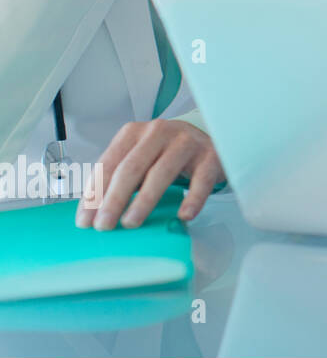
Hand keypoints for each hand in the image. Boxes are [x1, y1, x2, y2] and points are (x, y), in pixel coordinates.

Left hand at [76, 118, 225, 229]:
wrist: (207, 137)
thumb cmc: (166, 153)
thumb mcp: (139, 156)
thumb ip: (121, 177)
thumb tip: (96, 212)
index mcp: (134, 132)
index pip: (109, 163)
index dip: (95, 193)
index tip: (85, 220)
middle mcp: (159, 133)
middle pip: (132, 167)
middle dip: (114, 199)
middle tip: (104, 224)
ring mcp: (186, 143)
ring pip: (162, 172)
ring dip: (144, 201)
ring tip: (131, 223)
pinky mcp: (210, 156)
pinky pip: (201, 180)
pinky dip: (192, 199)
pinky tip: (183, 215)